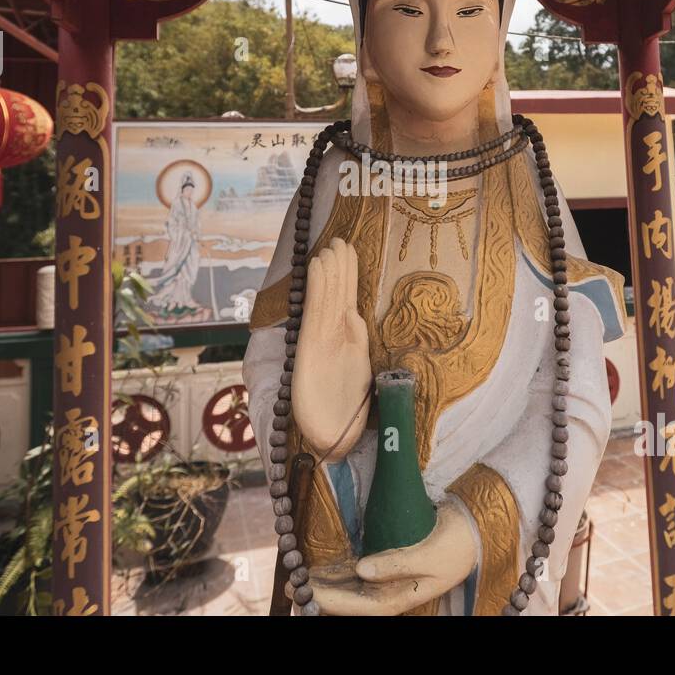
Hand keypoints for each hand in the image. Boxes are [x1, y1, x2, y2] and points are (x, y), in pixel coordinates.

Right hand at [293, 237, 371, 461]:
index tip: (347, 251)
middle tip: (340, 237)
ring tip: (332, 242)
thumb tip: (357, 322)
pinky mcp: (312, 347)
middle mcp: (333, 334)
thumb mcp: (362, 376)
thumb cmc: (344, 412)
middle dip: (339, 265)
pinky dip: (317, 285)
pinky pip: (318, 310)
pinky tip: (318, 265)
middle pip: (337, 291)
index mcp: (348, 340)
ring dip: (330, 267)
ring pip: (328, 294)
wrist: (331, 438)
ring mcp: (322, 338)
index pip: (346, 299)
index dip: (346, 275)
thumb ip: (357, 349)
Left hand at [306, 498, 475, 615]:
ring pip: (350, 589)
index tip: (310, 594)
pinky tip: (317, 568)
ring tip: (296, 577)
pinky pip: (355, 574)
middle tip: (291, 587)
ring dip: (324, 585)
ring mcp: (387, 581)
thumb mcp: (430, 555)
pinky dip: (336, 572)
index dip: (335, 603)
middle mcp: (391, 592)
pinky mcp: (385, 566)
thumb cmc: (454, 545)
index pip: (363, 608)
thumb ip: (396, 564)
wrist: (471, 532)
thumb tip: (361, 570)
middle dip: (321, 597)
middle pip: (351, 602)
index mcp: (404, 596)